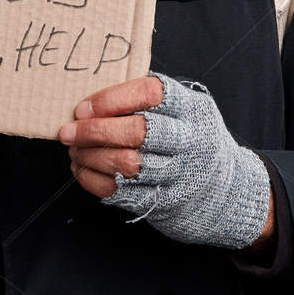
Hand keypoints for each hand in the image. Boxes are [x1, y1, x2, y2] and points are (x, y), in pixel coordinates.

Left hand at [60, 73, 274, 250]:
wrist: (226, 190)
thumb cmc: (193, 140)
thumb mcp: (185, 110)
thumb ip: (148, 101)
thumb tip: (91, 102)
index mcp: (191, 109)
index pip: (150, 94)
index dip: (112, 99)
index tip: (83, 107)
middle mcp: (188, 140)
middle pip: (137, 132)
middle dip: (94, 131)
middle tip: (67, 130)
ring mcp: (178, 174)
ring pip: (127, 164)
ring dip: (91, 156)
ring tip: (74, 149)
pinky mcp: (164, 201)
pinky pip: (121, 192)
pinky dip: (93, 180)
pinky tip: (82, 168)